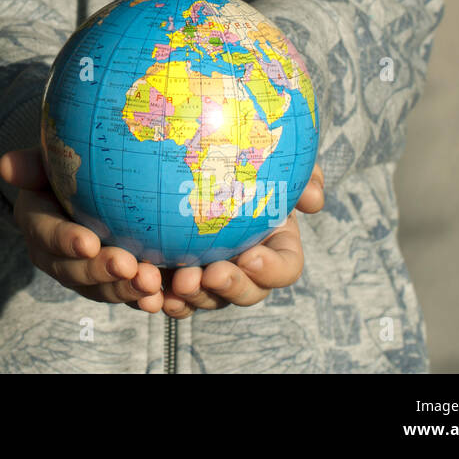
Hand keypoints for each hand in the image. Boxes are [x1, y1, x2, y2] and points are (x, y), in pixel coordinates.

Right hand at [0, 147, 166, 312]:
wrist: (93, 181)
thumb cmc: (70, 164)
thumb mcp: (51, 156)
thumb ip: (32, 164)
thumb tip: (6, 166)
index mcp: (38, 224)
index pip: (45, 234)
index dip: (64, 241)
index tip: (88, 242)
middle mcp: (57, 256)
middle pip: (74, 272)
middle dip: (100, 273)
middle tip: (128, 267)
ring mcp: (87, 274)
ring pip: (102, 290)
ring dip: (125, 291)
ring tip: (152, 285)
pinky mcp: (115, 283)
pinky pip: (128, 296)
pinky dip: (145, 299)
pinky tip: (166, 299)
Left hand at [158, 162, 324, 319]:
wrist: (182, 160)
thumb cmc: (237, 161)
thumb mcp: (272, 160)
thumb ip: (300, 174)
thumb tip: (314, 199)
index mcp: (271, 244)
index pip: (283, 267)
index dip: (272, 270)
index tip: (251, 258)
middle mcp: (241, 268)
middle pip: (245, 292)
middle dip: (230, 288)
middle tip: (212, 274)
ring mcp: (206, 275)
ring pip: (204, 298)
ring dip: (192, 296)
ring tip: (178, 281)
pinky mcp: (169, 274)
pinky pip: (164, 293)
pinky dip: (154, 295)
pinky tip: (144, 286)